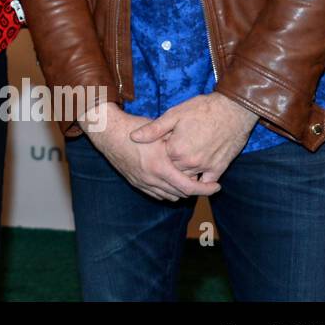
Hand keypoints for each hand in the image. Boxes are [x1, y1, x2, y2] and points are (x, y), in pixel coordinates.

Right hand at [88, 103, 221, 200]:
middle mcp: (151, 178)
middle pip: (181, 194)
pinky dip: (167, 192)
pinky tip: (172, 182)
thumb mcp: (159, 133)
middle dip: (196, 191)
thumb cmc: (133, 128)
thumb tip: (196, 151)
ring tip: (189, 181)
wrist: (107, 132)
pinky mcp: (135, 182)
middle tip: (205, 183)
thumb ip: (176, 144)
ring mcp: (142, 182)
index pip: (189, 187)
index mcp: (159, 166)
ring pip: (169, 196)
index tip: (217, 186)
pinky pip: (156, 194)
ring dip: (181, 192)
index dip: (206, 189)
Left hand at [129, 92, 257, 183]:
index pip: (160, 160)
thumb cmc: (203, 109)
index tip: (158, 148)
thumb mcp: (174, 114)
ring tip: (181, 163)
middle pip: (173, 171)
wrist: (234, 110)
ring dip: (184, 173)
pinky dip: (201, 181)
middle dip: (169, 166)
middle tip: (169, 156)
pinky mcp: (220, 168)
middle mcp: (189, 162)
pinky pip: (207, 182)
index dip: (158, 154)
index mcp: (175, 150)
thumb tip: (133, 137)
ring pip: (188, 178)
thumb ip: (154, 129)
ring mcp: (205, 167)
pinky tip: (197, 175)